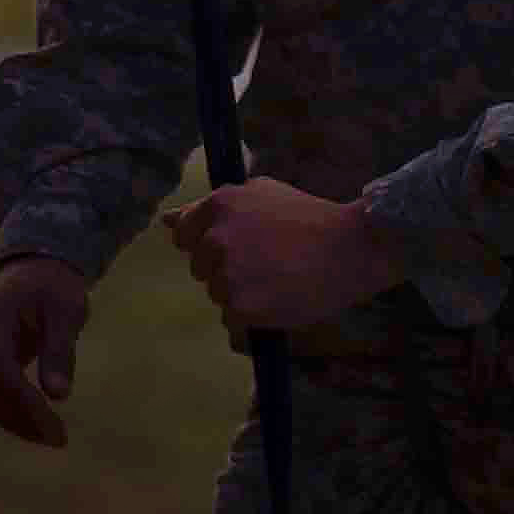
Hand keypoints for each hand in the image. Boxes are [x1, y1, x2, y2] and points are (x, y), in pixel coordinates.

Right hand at [0, 255, 90, 449]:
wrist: (34, 268)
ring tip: (54, 436)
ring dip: (17, 421)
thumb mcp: (65, 309)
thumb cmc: (53, 286)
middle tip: (59, 438)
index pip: (0, 367)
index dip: (23, 401)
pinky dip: (14, 412)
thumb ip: (59, 349)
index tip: (54, 427)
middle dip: (22, 418)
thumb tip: (59, 396)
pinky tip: (40, 423)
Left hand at [164, 179, 400, 333]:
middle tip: (263, 264)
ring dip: (238, 294)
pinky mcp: (241, 307)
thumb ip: (211, 207)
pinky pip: (232, 319)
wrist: (347, 248)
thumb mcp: (259, 194)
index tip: (234, 249)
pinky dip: (250, 317)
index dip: (208, 244)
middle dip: (224, 269)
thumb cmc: (306, 217)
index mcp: (219, 205)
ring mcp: (227, 273)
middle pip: (200, 268)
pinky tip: (277, 299)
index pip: (184, 234)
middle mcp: (216, 238)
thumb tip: (166, 221)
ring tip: (274, 281)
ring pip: (216, 294)